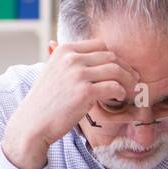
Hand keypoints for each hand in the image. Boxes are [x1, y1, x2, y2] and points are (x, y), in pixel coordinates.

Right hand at [1, 39, 140, 168]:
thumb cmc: (47, 100)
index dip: (115, 58)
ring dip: (128, 81)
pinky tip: (119, 98)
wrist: (33, 122)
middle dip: (125, 69)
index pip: (100, 46)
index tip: (123, 69)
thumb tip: (98, 54)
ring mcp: (78, 74)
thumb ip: (71, 61)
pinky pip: (114, 87)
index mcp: (64, 50)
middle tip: (134, 80)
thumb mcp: (55, 71)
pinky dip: (121, 92)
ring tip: (130, 91)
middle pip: (111, 57)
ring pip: (116, 71)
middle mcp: (71, 58)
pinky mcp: (85, 92)